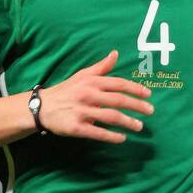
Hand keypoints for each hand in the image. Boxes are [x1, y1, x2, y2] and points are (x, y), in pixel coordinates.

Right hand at [39, 50, 153, 142]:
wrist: (42, 107)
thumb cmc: (66, 91)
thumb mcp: (82, 75)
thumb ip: (101, 67)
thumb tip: (116, 54)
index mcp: (91, 81)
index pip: (118, 84)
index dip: (135, 89)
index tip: (148, 95)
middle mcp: (88, 95)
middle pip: (118, 100)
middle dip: (137, 106)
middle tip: (150, 111)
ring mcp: (82, 111)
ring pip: (111, 117)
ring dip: (128, 122)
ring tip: (139, 126)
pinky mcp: (77, 127)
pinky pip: (99, 133)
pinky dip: (112, 136)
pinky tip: (122, 138)